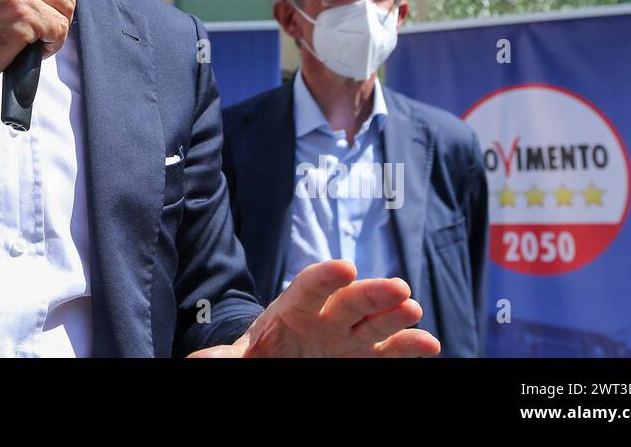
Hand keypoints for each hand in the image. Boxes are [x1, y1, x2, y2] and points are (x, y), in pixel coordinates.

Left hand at [189, 260, 441, 357]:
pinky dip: (410, 347)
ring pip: (375, 322)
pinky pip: (391, 351)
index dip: (325, 277)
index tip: (344, 267)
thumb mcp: (245, 355)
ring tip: (412, 308)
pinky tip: (430, 344)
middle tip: (398, 286)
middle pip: (350, 301)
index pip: (309, 287)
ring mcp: (350, 336)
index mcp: (294, 308)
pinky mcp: (367, 355)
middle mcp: (328, 317)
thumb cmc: (265, 350)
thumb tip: (201, 363)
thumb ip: (228, 357)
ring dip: (395, 316)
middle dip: (372, 293)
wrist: (284, 359)